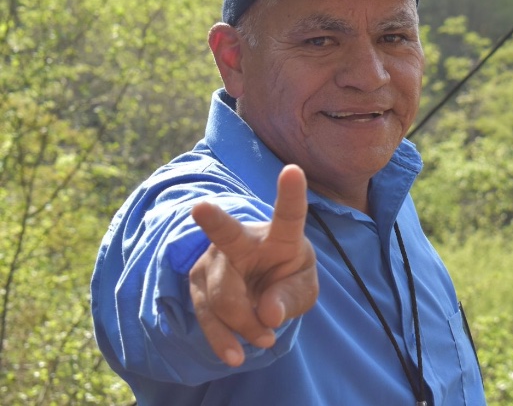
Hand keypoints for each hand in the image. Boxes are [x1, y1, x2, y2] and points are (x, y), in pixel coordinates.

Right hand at [189, 164, 317, 366]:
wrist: (259, 287)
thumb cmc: (288, 278)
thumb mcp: (303, 290)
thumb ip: (290, 299)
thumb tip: (268, 315)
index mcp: (281, 236)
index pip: (289, 214)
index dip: (291, 193)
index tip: (293, 169)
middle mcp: (244, 240)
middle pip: (229, 242)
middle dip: (222, 241)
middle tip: (222, 249)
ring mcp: (216, 258)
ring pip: (221, 296)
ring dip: (243, 326)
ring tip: (264, 339)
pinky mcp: (197, 281)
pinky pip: (206, 314)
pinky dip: (222, 338)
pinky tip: (234, 354)